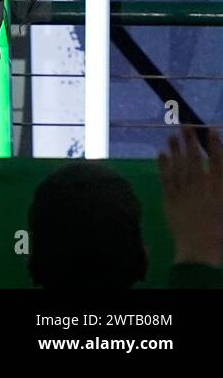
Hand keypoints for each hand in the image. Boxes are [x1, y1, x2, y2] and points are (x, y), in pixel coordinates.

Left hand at [158, 127, 222, 267]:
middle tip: (185, 125)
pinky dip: (163, 166)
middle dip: (190, 142)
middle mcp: (202, 191)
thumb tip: (218, 169)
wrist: (200, 253)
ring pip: (178, 168)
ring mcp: (184, 195)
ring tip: (172, 135)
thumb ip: (221, 183)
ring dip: (175, 150)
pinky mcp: (170, 202)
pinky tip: (161, 153)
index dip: (216, 147)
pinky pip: (166, 180)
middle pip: (195, 162)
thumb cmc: (220, 232)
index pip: (219, 165)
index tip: (211, 131)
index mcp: (220, 193)